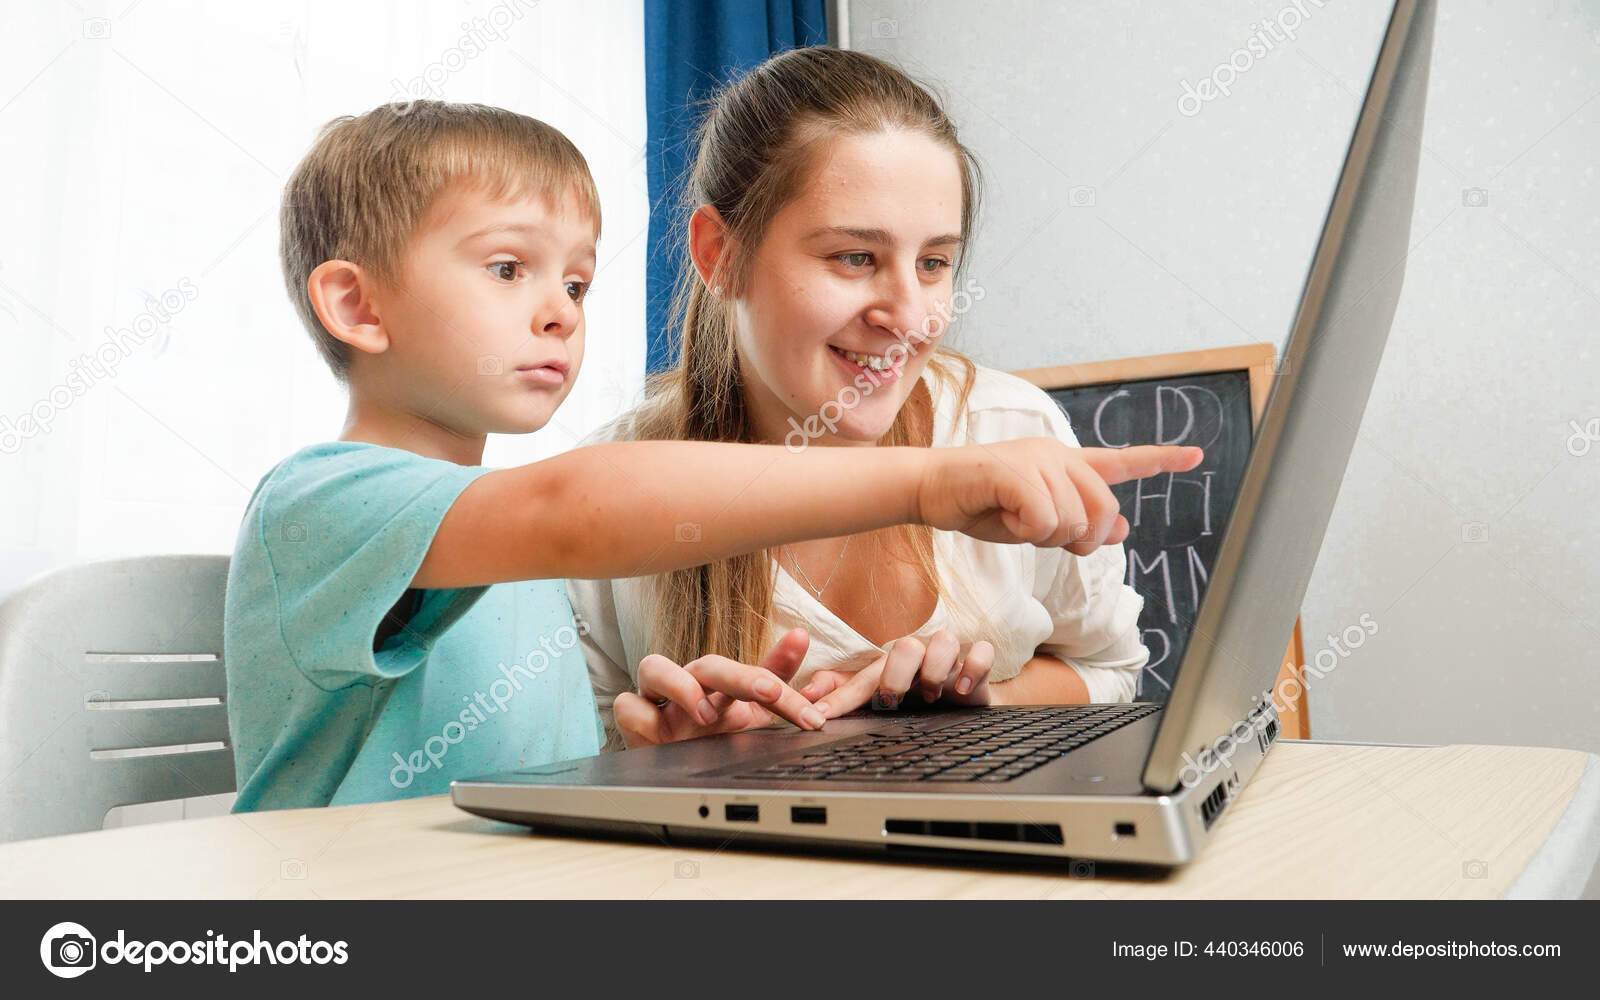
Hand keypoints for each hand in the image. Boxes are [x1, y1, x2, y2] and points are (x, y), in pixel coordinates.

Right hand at [613, 628, 826, 747]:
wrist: (672, 775)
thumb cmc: (711, 741)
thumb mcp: (753, 722)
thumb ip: (782, 699)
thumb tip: (818, 684)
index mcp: (723, 687)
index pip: (756, 670)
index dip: (782, 661)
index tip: (805, 657)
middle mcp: (692, 686)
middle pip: (711, 665)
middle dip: (742, 676)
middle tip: (771, 693)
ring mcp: (660, 701)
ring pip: (654, 666)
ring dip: (682, 686)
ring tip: (707, 713)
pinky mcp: (634, 719)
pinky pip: (628, 706)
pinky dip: (641, 714)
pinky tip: (659, 731)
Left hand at [800, 631, 995, 718]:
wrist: (966, 697)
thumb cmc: (917, 693)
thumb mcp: (880, 695)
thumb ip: (844, 692)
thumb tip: (807, 694)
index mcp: (891, 663)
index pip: (862, 678)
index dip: (841, 697)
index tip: (823, 717)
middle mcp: (919, 653)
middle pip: (905, 646)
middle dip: (896, 676)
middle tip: (892, 702)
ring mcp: (950, 655)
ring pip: (943, 640)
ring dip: (934, 670)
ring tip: (931, 696)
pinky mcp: (977, 660)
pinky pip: (982, 649)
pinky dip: (973, 667)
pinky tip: (964, 689)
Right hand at [918, 439, 1202, 556]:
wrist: (932, 489)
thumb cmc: (982, 505)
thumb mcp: (1036, 522)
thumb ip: (1077, 523)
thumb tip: (1121, 531)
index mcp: (1066, 463)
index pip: (1122, 461)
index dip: (1161, 460)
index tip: (1196, 455)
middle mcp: (1059, 455)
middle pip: (1103, 512)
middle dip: (1081, 539)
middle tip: (1046, 538)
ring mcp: (1038, 459)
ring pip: (1071, 522)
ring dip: (1043, 537)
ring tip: (1013, 520)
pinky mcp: (1015, 471)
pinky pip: (1043, 519)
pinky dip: (1026, 531)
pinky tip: (1003, 516)